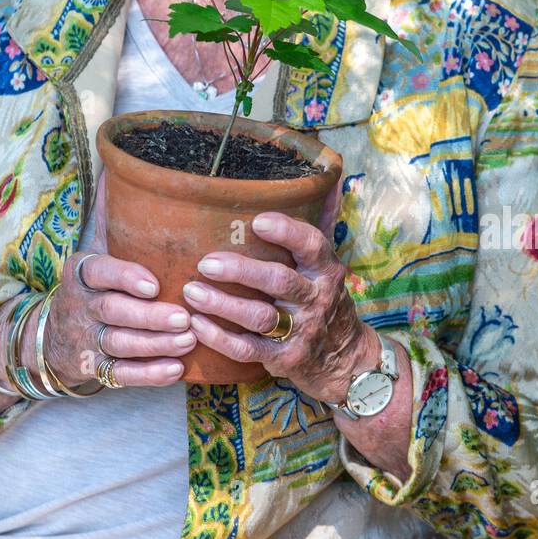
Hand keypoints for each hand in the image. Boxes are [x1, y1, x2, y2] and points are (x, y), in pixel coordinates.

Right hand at [42, 172, 196, 387]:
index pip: (100, 272)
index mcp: (82, 272)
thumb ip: (109, 211)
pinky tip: (175, 371)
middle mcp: (81, 306)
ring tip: (188, 340)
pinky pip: (121, 375)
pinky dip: (148, 375)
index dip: (125, 278)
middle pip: (113, 313)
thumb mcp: (93, 246)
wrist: (53, 336)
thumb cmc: (90, 283)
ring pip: (120, 346)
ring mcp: (87, 340)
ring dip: (155, 346)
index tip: (154, 283)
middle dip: (149, 318)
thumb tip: (120, 162)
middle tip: (185, 317)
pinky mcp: (96, 369)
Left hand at [180, 178, 378, 401]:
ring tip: (191, 291)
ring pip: (259, 317)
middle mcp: (315, 299)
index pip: (311, 244)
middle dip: (241, 271)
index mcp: (325, 270)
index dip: (285, 232)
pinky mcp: (283, 358)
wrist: (345, 360)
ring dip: (223, 305)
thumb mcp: (329, 263)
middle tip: (205, 262)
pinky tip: (197, 325)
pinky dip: (220, 338)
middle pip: (278, 281)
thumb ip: (322, 222)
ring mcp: (300, 331)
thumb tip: (326, 178)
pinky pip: (248, 349)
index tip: (256, 221)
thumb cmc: (325, 299)